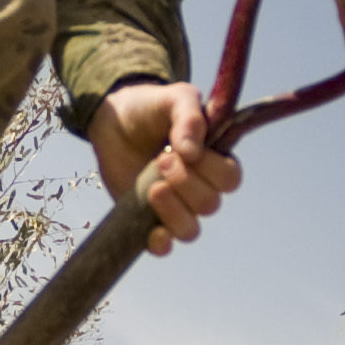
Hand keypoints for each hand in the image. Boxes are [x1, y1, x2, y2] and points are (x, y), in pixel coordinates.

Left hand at [88, 79, 243, 254]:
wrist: (115, 119)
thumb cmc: (152, 107)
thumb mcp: (174, 98)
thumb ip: (189, 117)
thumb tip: (191, 151)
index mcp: (214, 160)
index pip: (229, 179)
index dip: (209, 169)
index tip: (181, 149)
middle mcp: (199, 188)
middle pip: (210, 204)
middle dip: (185, 183)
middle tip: (160, 159)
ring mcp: (175, 206)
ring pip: (190, 229)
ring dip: (173, 212)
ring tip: (152, 188)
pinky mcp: (149, 219)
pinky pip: (164, 246)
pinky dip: (161, 244)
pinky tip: (153, 232)